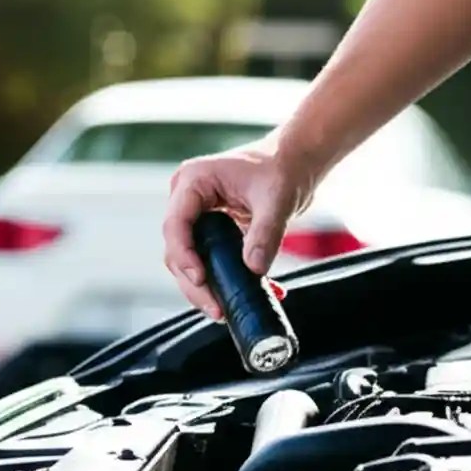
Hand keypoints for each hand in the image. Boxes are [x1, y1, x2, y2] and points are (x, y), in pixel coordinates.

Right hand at [163, 135, 319, 319]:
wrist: (295, 161)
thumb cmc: (282, 168)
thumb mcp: (277, 200)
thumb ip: (265, 233)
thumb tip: (254, 269)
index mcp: (193, 181)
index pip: (176, 224)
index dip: (184, 256)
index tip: (201, 279)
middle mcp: (187, 198)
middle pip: (177, 248)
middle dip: (194, 282)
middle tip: (216, 308)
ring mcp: (196, 214)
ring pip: (188, 259)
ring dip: (205, 287)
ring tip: (226, 309)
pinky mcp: (209, 228)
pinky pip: (206, 258)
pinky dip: (221, 278)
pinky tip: (246, 293)